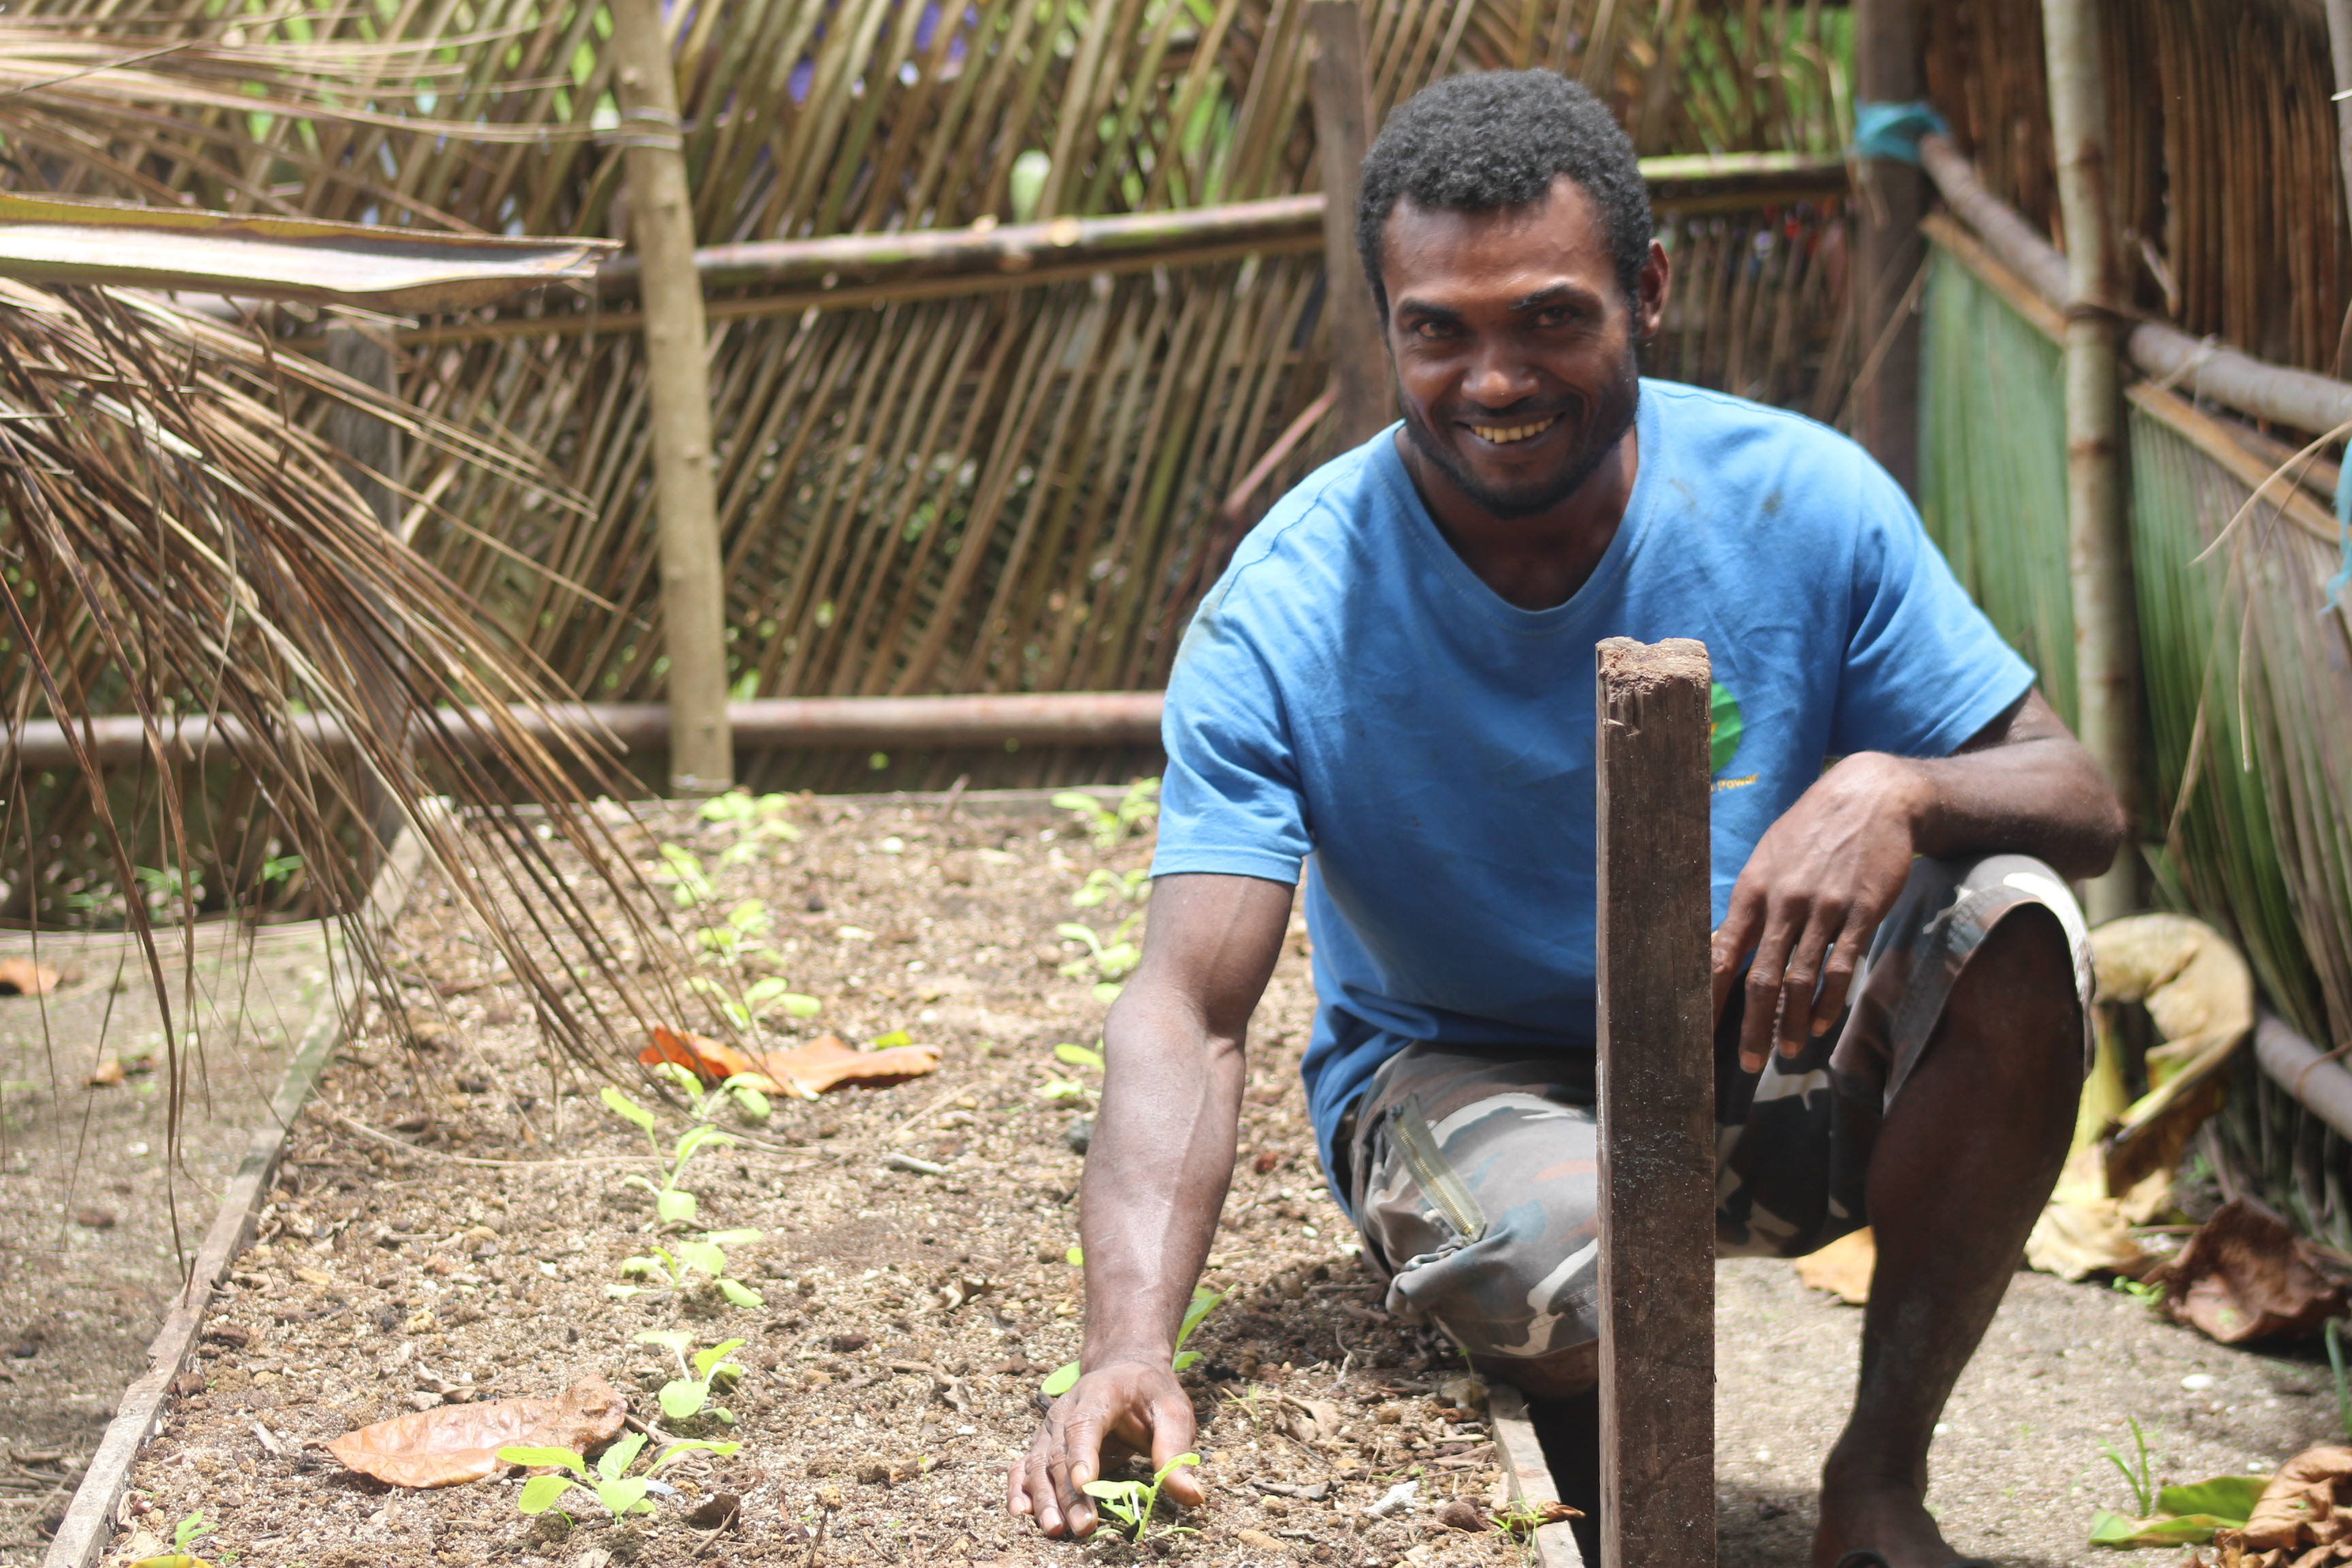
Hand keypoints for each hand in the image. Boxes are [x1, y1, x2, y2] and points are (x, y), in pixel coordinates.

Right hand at [1006, 1358, 1204, 1536]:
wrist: (1124, 1371)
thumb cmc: (1150, 1395)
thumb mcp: (1174, 1413)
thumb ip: (1177, 1452)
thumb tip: (1191, 1497)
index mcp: (1099, 1393)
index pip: (1085, 1424)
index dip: (1083, 1454)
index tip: (1086, 1485)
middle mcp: (1065, 1409)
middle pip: (1060, 1453)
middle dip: (1069, 1493)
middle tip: (1082, 1528)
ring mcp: (1050, 1428)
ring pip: (1038, 1464)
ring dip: (1043, 1498)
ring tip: (1054, 1529)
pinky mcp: (1043, 1444)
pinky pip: (1024, 1466)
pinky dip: (1019, 1489)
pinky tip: (1021, 1514)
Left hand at [1711, 753, 1930, 1071]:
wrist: (1871, 797)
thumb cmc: (1812, 831)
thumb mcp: (1769, 858)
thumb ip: (1750, 904)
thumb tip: (1724, 946)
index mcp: (1752, 889)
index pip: (1722, 954)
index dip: (1710, 998)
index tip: (1699, 1033)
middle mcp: (1783, 902)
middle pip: (1760, 978)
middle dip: (1752, 1027)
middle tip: (1748, 1064)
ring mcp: (1823, 908)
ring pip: (1801, 980)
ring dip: (1793, 1023)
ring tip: (1788, 1051)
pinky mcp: (1861, 912)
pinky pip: (1842, 967)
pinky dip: (1830, 1002)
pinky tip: (1822, 1025)